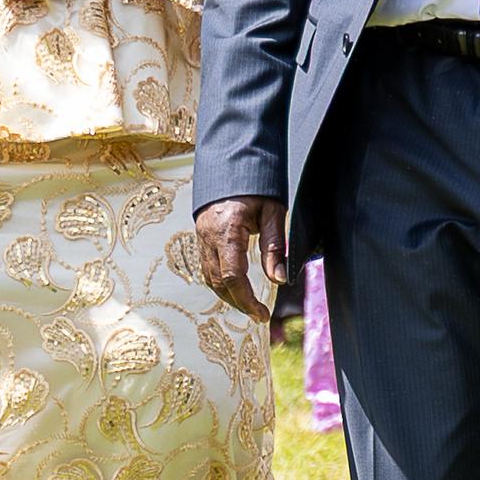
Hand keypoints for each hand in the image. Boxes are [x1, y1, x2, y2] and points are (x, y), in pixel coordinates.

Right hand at [194, 195, 285, 321]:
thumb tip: (278, 279)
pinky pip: (207, 267)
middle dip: (238, 302)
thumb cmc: (256, 186)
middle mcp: (208, 236)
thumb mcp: (273, 212)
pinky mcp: (201, 237)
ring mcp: (201, 237)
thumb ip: (275, 247)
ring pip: (209, 277)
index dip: (246, 300)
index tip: (261, 313)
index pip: (232, 276)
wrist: (231, 165)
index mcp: (226, 230)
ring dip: (228, 295)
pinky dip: (220, 282)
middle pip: (218, 282)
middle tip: (258, 314)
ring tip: (249, 305)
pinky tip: (235, 287)